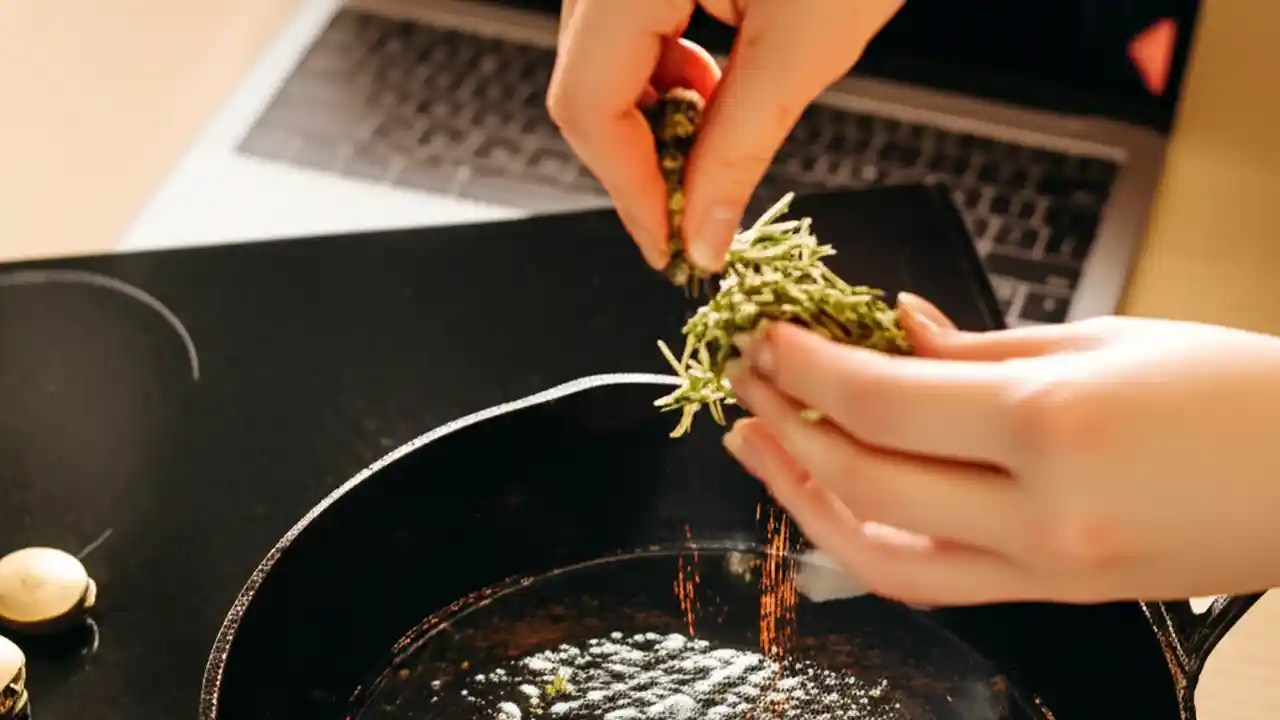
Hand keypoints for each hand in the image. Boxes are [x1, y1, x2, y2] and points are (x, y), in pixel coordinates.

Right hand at [548, 0, 902, 270]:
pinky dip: (670, 70)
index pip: (587, 103)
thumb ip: (737, 149)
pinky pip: (632, 23)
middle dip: (641, 159)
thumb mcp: (805, 45)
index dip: (627, 190)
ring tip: (718, 143)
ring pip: (605, 57)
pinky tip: (717, 86)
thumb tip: (698, 234)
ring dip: (657, 118)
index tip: (671, 248)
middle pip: (586, 83)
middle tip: (695, 213)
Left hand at [721, 293, 1279, 605]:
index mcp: (1052, 426)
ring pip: (879, 552)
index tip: (767, 335)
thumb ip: (975, 347)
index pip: (880, 401)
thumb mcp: (1099, 340)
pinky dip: (866, 538)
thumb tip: (893, 331)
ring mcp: (1044, 568)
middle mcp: (1039, 513)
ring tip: (759, 445)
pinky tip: (833, 496)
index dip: (806, 365)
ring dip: (803, 496)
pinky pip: (931, 579)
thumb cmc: (1231, 390)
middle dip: (787, 422)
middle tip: (746, 377)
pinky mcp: (1052, 594)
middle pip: (863, 478)